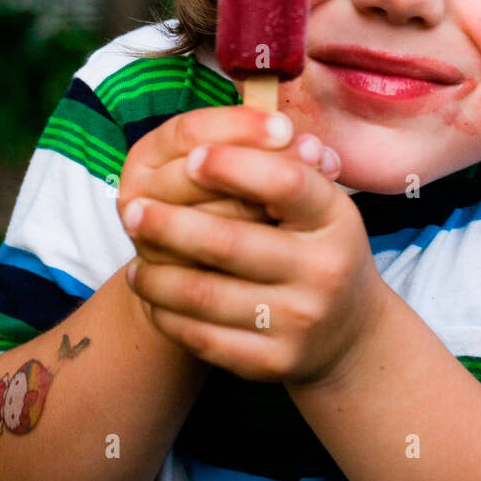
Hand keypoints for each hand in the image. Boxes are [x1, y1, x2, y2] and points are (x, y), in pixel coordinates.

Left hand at [120, 115, 388, 386]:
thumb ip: (282, 164)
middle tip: (130, 210)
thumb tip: (250, 117)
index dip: (235, 166)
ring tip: (134, 262)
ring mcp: (300, 320)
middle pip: (230, 242)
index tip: (193, 157)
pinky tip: (154, 298)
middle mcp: (324, 270)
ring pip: (205, 294)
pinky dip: (168, 315)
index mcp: (336, 218)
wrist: (349, 334)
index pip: (285, 183)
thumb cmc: (319, 247)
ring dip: (157, 276)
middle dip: (170, 224)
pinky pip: (202, 337)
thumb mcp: (319, 203)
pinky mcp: (273, 362)